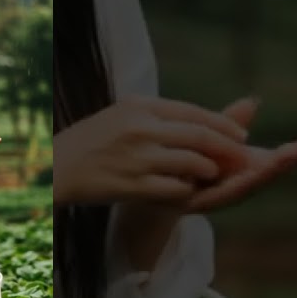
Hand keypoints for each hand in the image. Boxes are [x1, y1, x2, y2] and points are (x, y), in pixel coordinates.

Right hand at [54, 95, 250, 205]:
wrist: (54, 167)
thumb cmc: (89, 142)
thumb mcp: (120, 116)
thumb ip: (156, 115)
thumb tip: (196, 119)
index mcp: (139, 106)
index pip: (193, 113)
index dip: (223, 125)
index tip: (241, 134)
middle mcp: (140, 128)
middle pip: (200, 136)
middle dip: (227, 148)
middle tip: (243, 157)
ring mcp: (136, 157)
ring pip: (192, 163)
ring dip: (209, 170)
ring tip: (214, 175)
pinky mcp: (131, 184)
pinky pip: (174, 188)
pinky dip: (187, 190)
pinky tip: (189, 191)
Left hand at [183, 98, 296, 211]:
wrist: (159, 191)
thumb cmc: (192, 164)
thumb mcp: (213, 139)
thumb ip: (231, 125)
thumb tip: (253, 100)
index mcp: (249, 167)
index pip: (282, 156)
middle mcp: (243, 184)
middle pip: (272, 172)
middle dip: (290, 158)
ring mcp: (226, 196)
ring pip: (251, 184)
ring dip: (269, 171)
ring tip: (287, 155)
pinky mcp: (203, 204)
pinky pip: (219, 194)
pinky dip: (236, 186)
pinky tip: (248, 176)